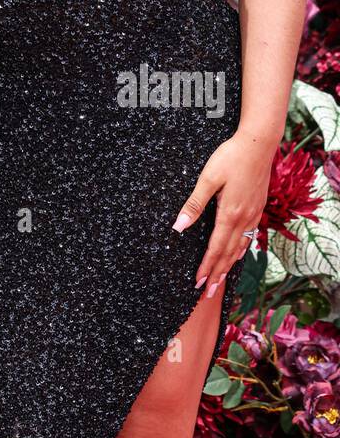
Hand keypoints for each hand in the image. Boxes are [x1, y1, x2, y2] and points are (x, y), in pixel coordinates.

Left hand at [171, 132, 272, 298]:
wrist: (259, 144)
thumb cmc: (231, 157)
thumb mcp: (208, 179)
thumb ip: (194, 204)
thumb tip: (178, 227)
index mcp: (230, 214)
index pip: (216, 249)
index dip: (206, 267)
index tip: (197, 283)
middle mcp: (244, 219)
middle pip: (229, 254)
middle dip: (217, 275)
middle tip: (207, 293)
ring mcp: (254, 214)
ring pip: (240, 248)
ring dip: (228, 266)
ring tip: (220, 282)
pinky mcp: (258, 208)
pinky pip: (249, 237)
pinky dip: (241, 251)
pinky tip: (238, 254)